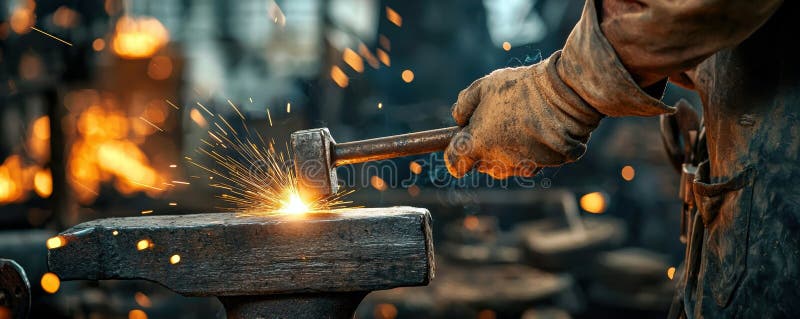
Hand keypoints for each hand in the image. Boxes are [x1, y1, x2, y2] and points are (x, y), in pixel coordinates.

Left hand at [444, 52, 603, 178]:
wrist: (564, 95)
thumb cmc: (520, 88)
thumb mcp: (484, 86)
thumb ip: (464, 103)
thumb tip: (458, 118)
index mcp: (477, 144)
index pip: (454, 165)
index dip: (455, 156)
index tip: (461, 142)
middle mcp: (497, 161)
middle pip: (482, 166)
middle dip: (483, 150)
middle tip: (494, 123)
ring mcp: (521, 166)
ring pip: (506, 166)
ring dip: (507, 152)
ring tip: (519, 123)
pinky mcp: (545, 166)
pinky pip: (532, 163)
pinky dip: (531, 151)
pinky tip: (538, 129)